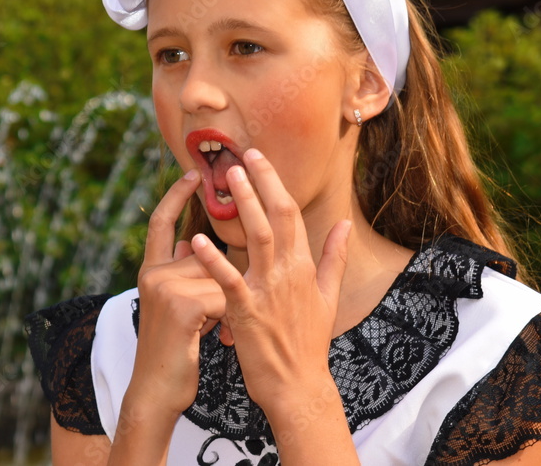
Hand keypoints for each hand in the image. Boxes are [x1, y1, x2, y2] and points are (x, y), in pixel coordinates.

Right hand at [127, 168, 225, 416]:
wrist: (157, 392)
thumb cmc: (174, 349)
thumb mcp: (176, 303)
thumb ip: (181, 271)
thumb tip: (188, 242)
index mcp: (152, 271)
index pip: (161, 222)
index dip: (176, 196)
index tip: (192, 173)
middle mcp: (153, 273)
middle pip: (204, 253)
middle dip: (219, 281)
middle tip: (206, 316)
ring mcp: (164, 287)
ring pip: (219, 273)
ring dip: (225, 303)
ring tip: (206, 333)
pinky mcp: (180, 304)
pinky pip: (222, 293)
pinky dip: (226, 315)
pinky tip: (212, 337)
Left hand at [191, 148, 350, 412]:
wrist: (298, 385)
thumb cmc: (309, 342)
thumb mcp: (328, 296)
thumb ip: (334, 257)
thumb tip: (344, 224)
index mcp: (304, 266)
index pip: (291, 214)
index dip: (274, 183)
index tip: (258, 158)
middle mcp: (289, 272)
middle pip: (277, 216)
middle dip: (260, 183)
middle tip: (241, 154)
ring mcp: (269, 291)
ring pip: (258, 238)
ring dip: (244, 206)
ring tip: (227, 179)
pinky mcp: (248, 312)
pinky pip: (229, 280)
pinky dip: (213, 260)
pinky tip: (196, 240)